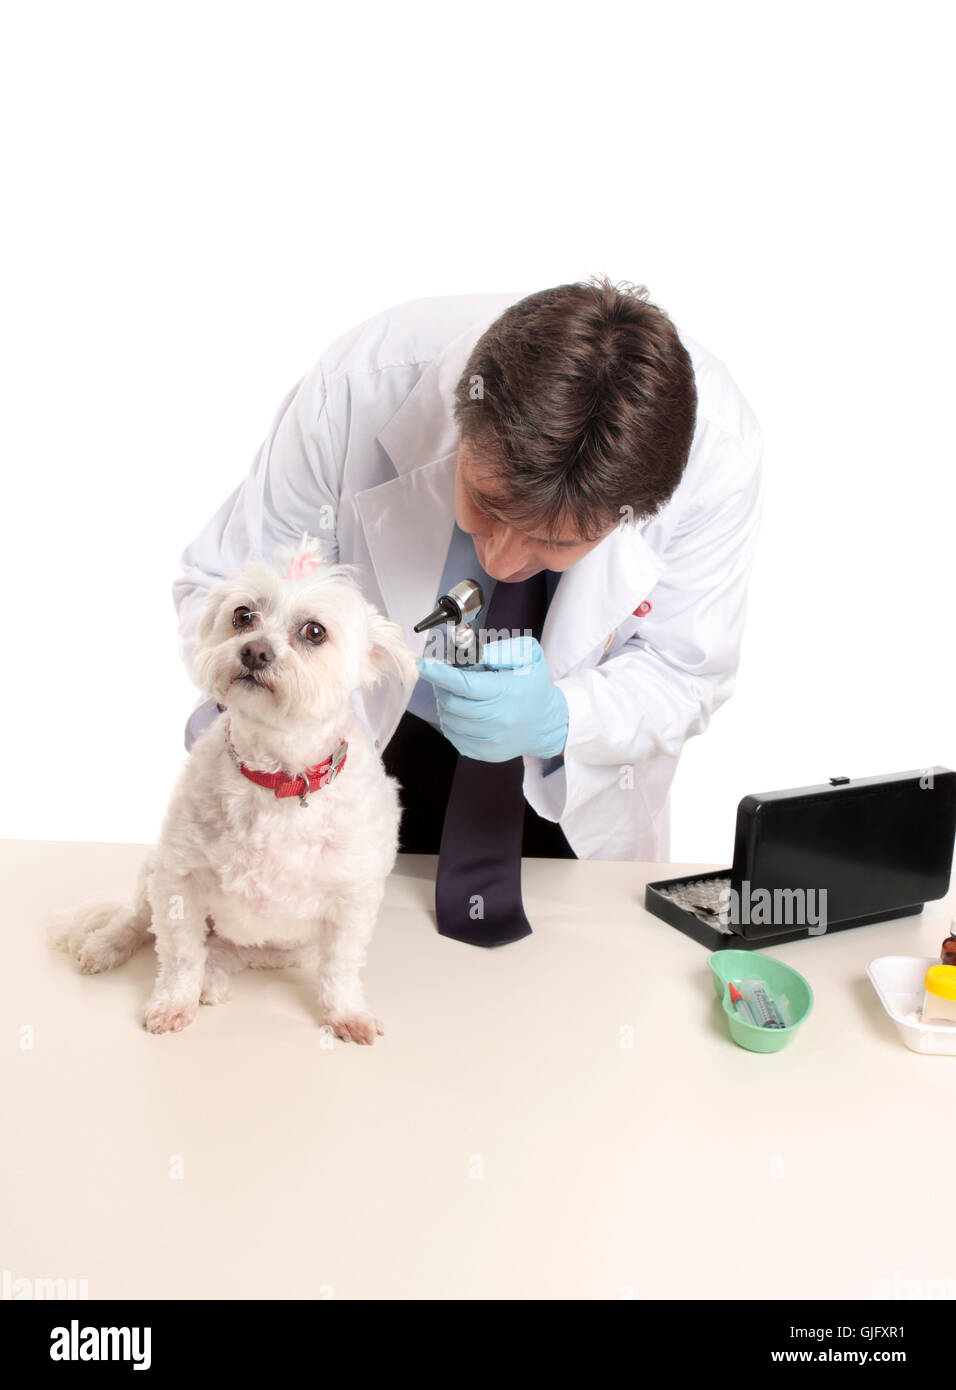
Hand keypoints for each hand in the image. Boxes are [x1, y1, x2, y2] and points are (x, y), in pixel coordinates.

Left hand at [416, 636, 568, 761]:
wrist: (547, 722)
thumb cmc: (533, 684)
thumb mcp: (527, 655)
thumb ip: (499, 650)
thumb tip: (470, 656)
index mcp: (506, 692)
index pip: (464, 685)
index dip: (439, 675)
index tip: (423, 665)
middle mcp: (499, 719)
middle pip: (452, 704)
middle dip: (440, 687)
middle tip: (441, 677)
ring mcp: (491, 740)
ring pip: (450, 721)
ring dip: (444, 705)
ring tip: (454, 694)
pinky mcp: (485, 753)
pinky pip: (454, 737)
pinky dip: (450, 723)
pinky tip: (460, 713)